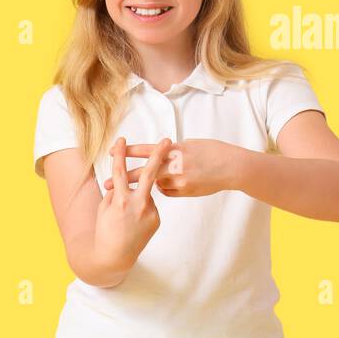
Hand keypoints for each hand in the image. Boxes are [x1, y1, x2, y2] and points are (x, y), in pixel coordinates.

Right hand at [91, 136, 171, 273]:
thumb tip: (122, 184)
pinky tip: (135, 223)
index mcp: (120, 200)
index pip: (120, 170)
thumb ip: (114, 193)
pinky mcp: (156, 219)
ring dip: (140, 195)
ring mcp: (149, 212)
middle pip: (149, 173)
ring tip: (129, 214)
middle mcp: (137, 204)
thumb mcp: (103, 209)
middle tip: (167, 141)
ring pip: (147, 193)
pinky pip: (149, 207)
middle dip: (158, 155)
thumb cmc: (105, 232)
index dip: (120, 153)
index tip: (121, 139)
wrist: (115, 256)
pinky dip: (142, 209)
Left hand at [104, 137, 242, 197]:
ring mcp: (180, 180)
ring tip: (161, 182)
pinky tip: (181, 183)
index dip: (127, 152)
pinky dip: (169, 188)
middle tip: (105, 186)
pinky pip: (169, 191)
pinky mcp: (185, 191)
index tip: (111, 152)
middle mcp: (175, 165)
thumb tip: (158, 158)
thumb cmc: (212, 152)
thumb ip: (171, 153)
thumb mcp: (190, 146)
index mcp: (175, 150)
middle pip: (144, 174)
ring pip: (157, 185)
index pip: (146, 151)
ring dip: (155, 183)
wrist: (233, 167)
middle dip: (123, 180)